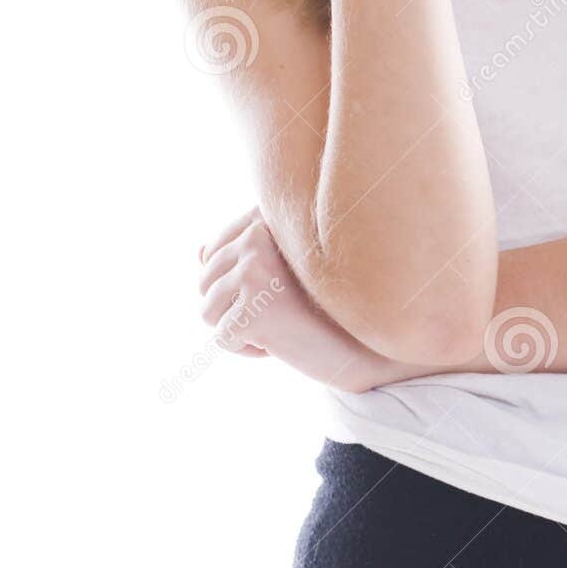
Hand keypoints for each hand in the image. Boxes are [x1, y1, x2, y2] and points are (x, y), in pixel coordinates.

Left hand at [197, 205, 385, 390]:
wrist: (368, 341)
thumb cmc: (325, 302)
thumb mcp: (280, 268)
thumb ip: (241, 253)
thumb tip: (198, 252)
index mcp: (263, 217)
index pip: (212, 250)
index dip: (237, 281)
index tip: (277, 287)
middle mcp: (255, 236)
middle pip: (204, 281)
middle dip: (234, 305)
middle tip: (280, 309)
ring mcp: (252, 271)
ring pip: (206, 310)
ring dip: (239, 327)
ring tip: (280, 321)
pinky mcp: (250, 310)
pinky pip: (222, 339)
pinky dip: (248, 350)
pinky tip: (282, 340)